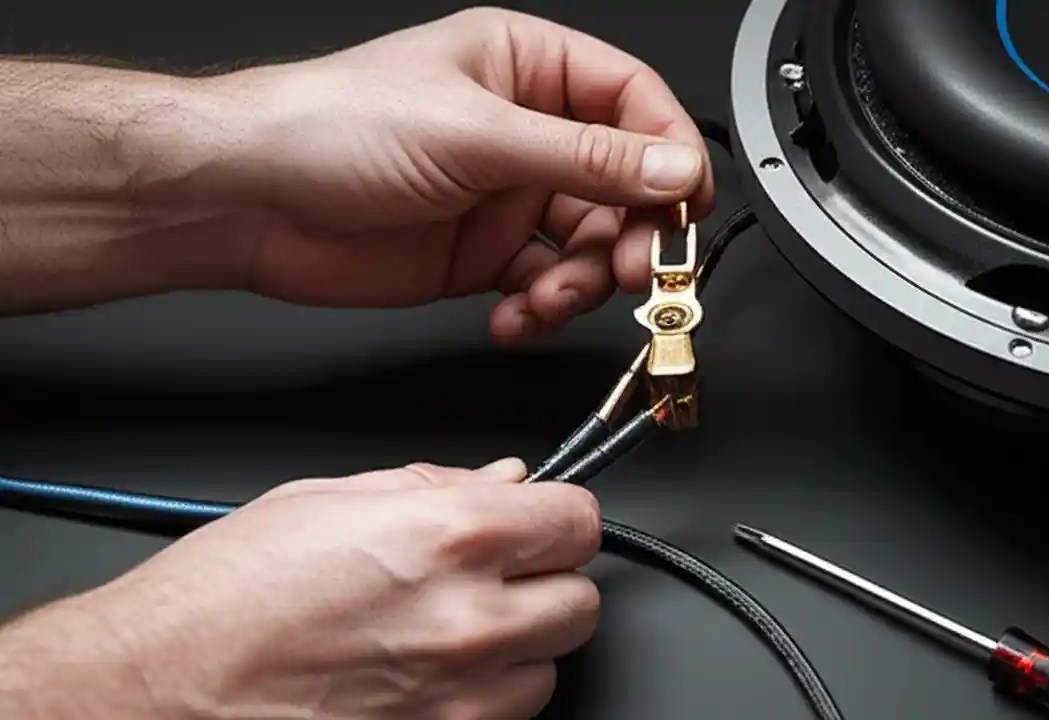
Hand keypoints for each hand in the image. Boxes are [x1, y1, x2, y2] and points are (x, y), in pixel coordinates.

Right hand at [0, 458, 602, 718]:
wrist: (153, 693)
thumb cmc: (218, 600)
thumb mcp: (328, 500)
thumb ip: (435, 488)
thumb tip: (501, 480)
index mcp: (448, 536)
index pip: (578, 519)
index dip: (557, 517)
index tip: (540, 523)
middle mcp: (467, 620)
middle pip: (580, 599)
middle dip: (544, 582)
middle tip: (494, 576)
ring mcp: (458, 698)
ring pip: (548, 667)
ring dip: (515, 647)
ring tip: (444, 632)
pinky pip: (505, 719)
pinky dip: (480, 697)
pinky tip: (425, 676)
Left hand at [185, 7, 713, 341]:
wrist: (250, 200)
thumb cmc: (332, 128)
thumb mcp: (475, 135)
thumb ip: (585, 158)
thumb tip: (671, 168)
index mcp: (529, 70)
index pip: (635, 105)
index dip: (669, 156)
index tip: (683, 207)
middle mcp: (527, 133)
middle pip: (625, 186)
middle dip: (633, 235)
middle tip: (632, 271)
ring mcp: (508, 197)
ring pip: (591, 247)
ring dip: (583, 284)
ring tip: (546, 300)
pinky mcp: (485, 256)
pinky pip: (545, 288)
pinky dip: (540, 312)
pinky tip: (512, 317)